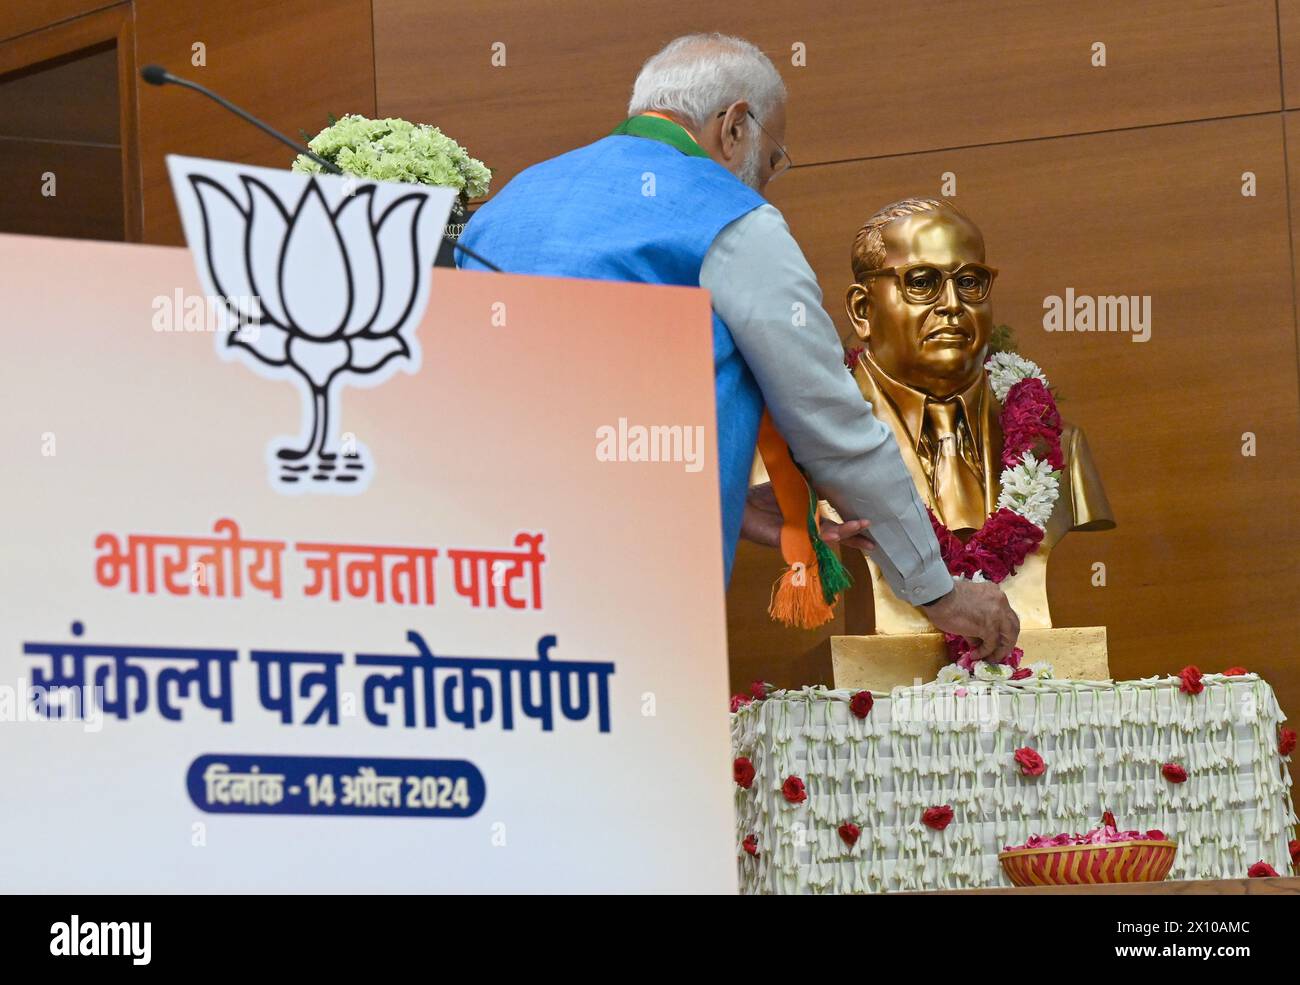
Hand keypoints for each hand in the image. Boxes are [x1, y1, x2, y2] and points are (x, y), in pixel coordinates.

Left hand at [739, 483, 875, 552]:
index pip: (837, 524)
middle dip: (855, 536)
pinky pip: (807, 539)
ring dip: (844, 532)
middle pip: (836, 534)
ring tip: (860, 527)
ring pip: (825, 537)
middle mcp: (808, 529)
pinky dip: (821, 536)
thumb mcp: (796, 485)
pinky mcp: (787, 539)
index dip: (853, 526)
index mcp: (812, 519)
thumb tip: (833, 468)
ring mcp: (798, 535)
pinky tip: (834, 533)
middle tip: (874, 542)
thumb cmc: (767, 496)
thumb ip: (814, 482)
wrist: (744, 504)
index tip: (871, 524)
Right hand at [921, 579, 1019, 662]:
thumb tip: (978, 641)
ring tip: (990, 658)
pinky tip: (975, 655)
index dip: (1003, 629)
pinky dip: (984, 652)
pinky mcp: (988, 627)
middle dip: (1007, 641)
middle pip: (1013, 626)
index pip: (1007, 614)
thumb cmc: (947, 598)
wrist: (938, 596)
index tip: (997, 639)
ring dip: (1000, 650)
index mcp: (996, 593)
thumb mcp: (968, 604)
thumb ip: (978, 619)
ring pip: (1008, 637)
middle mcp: (1001, 602)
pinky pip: (991, 644)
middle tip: (997, 652)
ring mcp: (997, 615)